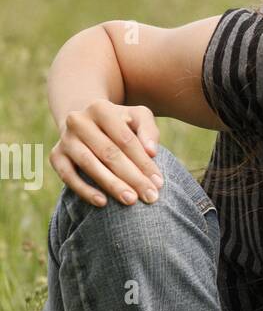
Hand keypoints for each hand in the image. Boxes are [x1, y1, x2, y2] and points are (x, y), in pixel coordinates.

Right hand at [49, 100, 163, 205]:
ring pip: (89, 164)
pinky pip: (68, 176)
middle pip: (109, 153)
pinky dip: (84, 190)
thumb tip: (151, 152)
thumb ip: (148, 130)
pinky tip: (102, 202)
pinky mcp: (56, 156)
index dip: (144, 163)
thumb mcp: (137, 117)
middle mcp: (78, 120)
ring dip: (111, 185)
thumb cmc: (120, 123)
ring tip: (131, 200)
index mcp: (100, 108)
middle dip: (132, 177)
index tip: (159, 183)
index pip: (125, 139)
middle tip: (150, 197)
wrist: (86, 123)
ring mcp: (65, 139)